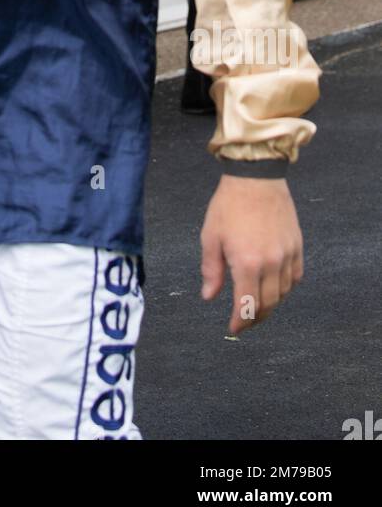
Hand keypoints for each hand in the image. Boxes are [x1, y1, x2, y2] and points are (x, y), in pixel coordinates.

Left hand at [200, 175, 302, 334]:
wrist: (255, 178)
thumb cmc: (229, 205)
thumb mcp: (211, 236)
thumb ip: (211, 270)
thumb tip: (209, 297)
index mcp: (247, 263)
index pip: (246, 305)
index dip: (240, 322)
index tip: (234, 328)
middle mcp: (271, 263)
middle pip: (268, 304)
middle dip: (255, 317)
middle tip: (245, 320)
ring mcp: (287, 255)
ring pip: (283, 293)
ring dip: (270, 304)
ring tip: (257, 305)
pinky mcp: (297, 246)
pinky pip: (295, 277)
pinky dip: (286, 287)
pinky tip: (275, 286)